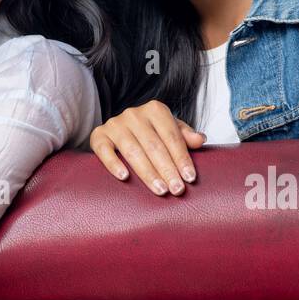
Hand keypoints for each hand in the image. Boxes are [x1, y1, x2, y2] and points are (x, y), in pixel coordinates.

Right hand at [89, 101, 205, 195]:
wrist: (121, 129)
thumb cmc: (151, 132)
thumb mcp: (170, 130)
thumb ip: (185, 135)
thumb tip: (200, 140)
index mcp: (155, 110)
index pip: (171, 136)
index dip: (181, 158)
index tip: (190, 178)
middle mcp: (133, 114)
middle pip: (154, 145)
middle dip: (167, 169)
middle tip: (177, 190)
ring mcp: (115, 124)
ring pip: (132, 151)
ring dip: (148, 172)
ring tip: (160, 190)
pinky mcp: (98, 135)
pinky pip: (104, 150)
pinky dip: (113, 164)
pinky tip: (124, 177)